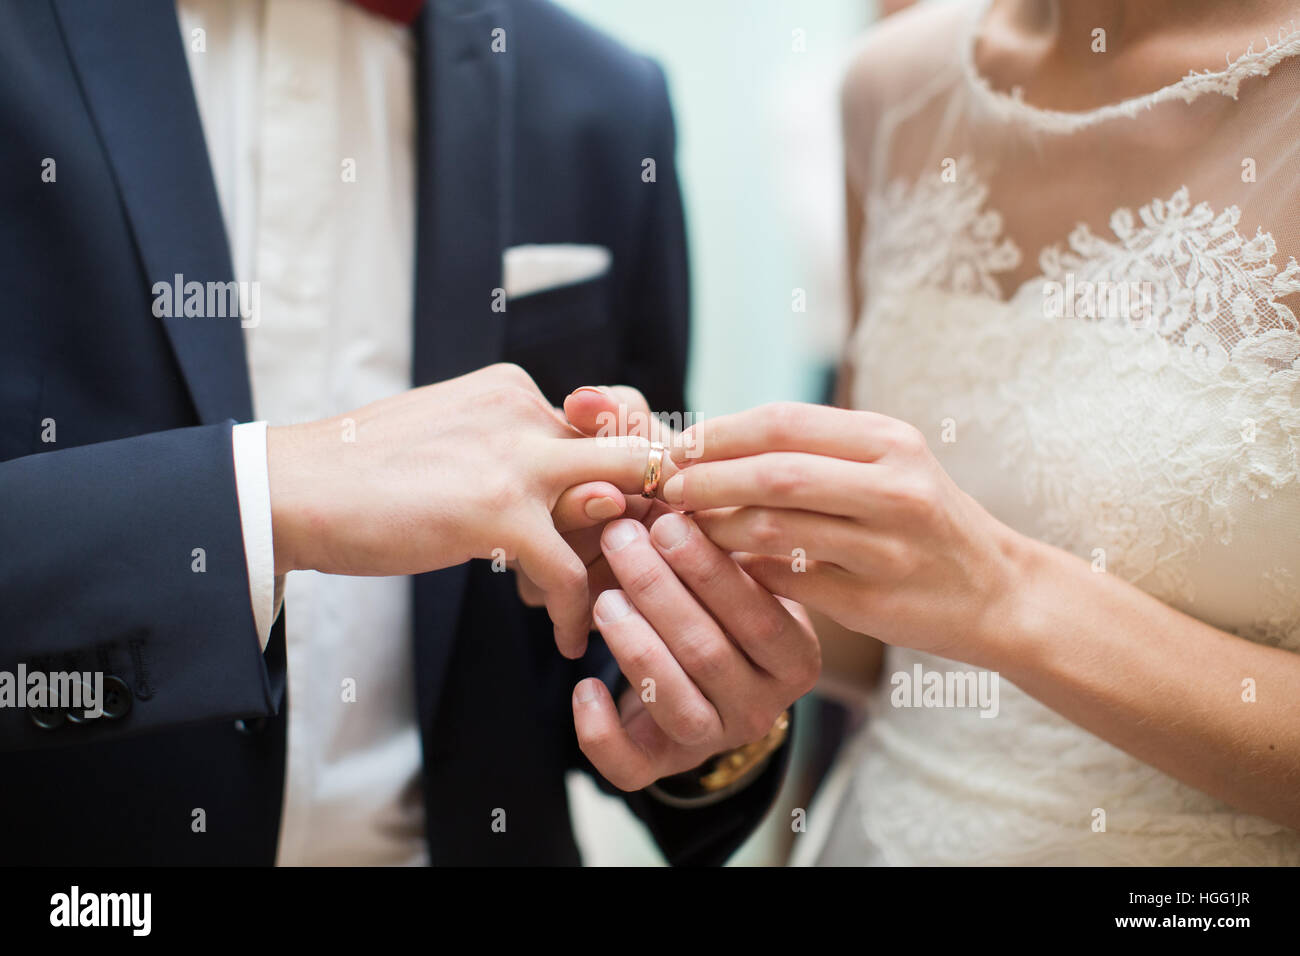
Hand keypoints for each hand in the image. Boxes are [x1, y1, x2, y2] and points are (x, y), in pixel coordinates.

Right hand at [265, 363, 675, 656]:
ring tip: (592, 607)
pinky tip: (565, 639)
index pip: (608, 424)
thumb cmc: (365, 478)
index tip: (620, 522)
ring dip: (616, 569)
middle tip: (642, 565)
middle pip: (632, 454)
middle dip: (648, 513)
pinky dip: (576, 613)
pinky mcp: (496, 510)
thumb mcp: (453, 443)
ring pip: (616, 509)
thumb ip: (511, 457)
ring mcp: (514, 458)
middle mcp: (523, 410)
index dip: (626, 475)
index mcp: (513, 389)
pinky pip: (569, 572)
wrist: (291, 490)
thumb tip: (571, 499)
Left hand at [573, 509, 819, 789]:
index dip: (709, 571)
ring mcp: (713, 739)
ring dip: (635, 647)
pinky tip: (581, 686)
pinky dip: (600, 730)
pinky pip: (630, 766)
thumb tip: (665, 476)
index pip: (758, 618)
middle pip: (709, 653)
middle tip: (620, 540)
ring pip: (674, 704)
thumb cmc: (723, 604)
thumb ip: (711, 527)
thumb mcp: (735, 567)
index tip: (666, 522)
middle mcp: (762, 706)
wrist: (715, 684)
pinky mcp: (663, 766)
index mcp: (795, 657)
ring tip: (603, 599)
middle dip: (659, 593)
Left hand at [666, 403, 1020, 666]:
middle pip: (775, 471)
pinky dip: (747, 571)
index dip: (719, 433)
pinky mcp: (874, 600)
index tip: (677, 447)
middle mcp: (894, 486)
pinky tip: (724, 569)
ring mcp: (887, 546)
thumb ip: (811, 452)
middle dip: (708, 478)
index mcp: (888, 440)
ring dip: (718, 527)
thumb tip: (709, 447)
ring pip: (776, 527)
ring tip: (686, 529)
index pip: (783, 422)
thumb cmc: (919, 521)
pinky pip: (789, 580)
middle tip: (668, 488)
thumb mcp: (883, 466)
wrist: (996, 592)